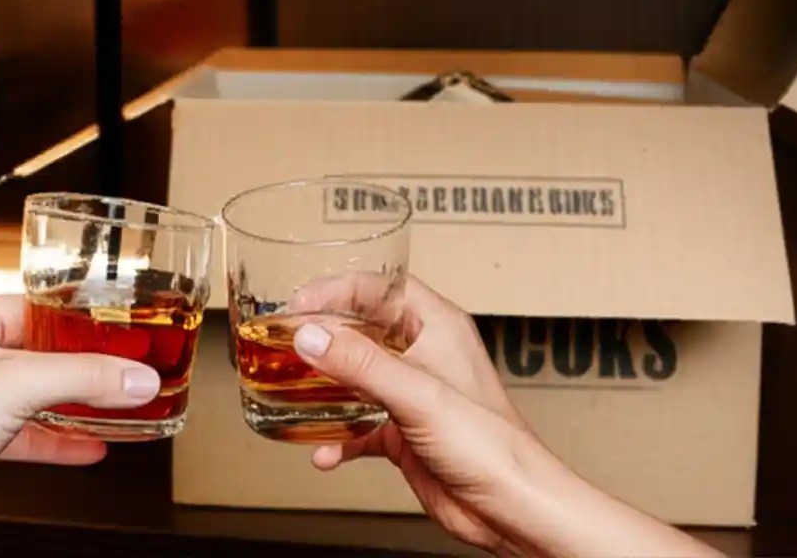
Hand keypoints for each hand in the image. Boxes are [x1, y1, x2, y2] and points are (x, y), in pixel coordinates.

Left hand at [0, 295, 161, 525]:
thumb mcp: (18, 382)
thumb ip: (84, 377)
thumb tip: (135, 377)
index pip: (44, 309)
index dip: (86, 320)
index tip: (123, 329)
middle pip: (47, 354)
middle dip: (89, 366)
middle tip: (129, 367)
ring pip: (39, 397)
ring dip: (79, 405)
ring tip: (121, 405)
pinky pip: (29, 434)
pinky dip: (61, 440)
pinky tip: (90, 446)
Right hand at [291, 275, 718, 557]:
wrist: (512, 508)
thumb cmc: (492, 445)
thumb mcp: (417, 394)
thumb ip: (361, 363)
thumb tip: (311, 336)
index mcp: (437, 327)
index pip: (380, 288)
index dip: (337, 289)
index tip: (298, 304)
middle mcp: (424, 356)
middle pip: (361, 330)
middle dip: (321, 338)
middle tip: (284, 343)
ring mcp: (412, 396)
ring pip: (355, 378)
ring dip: (323, 388)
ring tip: (289, 392)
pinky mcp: (405, 434)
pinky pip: (358, 427)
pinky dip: (337, 438)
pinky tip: (322, 452)